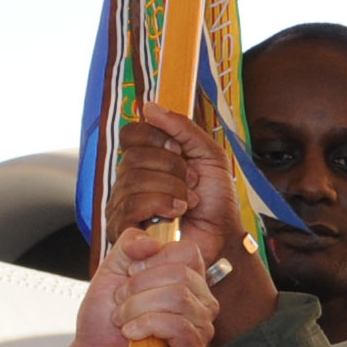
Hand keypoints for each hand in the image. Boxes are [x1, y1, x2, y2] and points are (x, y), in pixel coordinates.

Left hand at [55, 232, 217, 346]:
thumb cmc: (105, 320)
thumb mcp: (111, 271)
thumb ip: (129, 244)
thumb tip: (152, 241)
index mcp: (186, 278)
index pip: (187, 252)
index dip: (153, 258)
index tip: (130, 273)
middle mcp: (199, 301)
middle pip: (181, 274)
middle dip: (139, 287)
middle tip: (120, 302)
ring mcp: (200, 327)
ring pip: (179, 298)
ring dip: (138, 307)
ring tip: (122, 320)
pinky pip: (179, 326)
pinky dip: (147, 325)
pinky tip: (131, 334)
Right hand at [110, 104, 241, 266]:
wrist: (224, 238)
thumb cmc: (216, 202)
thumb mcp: (209, 155)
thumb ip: (182, 129)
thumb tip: (149, 107)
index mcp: (147, 160)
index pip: (130, 134)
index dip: (156, 138)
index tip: (180, 151)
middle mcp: (129, 180)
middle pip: (133, 156)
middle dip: (172, 168)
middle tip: (192, 183)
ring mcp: (122, 204)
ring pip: (133, 180)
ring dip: (171, 188)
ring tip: (188, 202)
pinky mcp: (123, 229)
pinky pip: (131, 204)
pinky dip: (160, 204)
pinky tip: (176, 213)